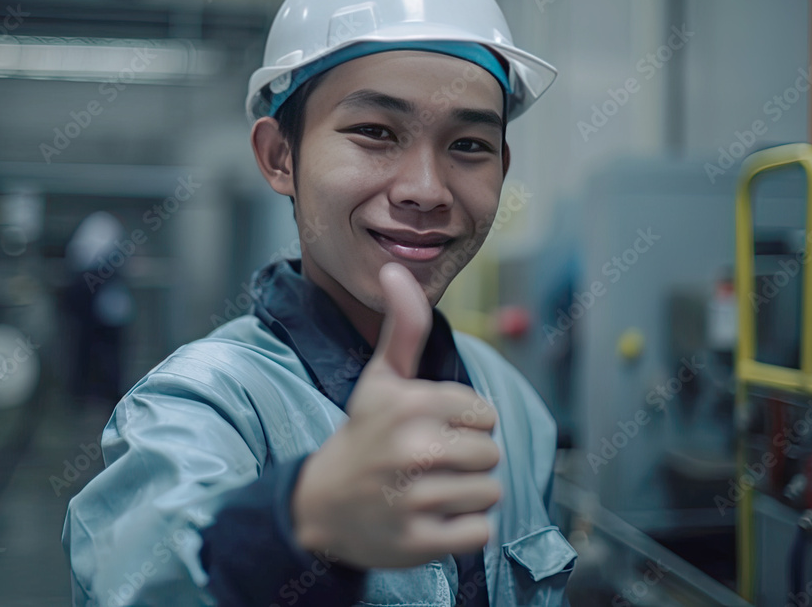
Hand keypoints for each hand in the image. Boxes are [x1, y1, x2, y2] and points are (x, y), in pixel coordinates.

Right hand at [291, 262, 500, 568]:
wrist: (320, 504)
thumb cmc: (361, 436)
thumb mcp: (380, 378)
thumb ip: (403, 326)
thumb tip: (395, 269)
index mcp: (411, 404)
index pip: (485, 413)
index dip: (462, 423)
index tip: (426, 429)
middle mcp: (413, 449)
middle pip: (491, 453)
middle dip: (466, 460)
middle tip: (426, 464)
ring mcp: (414, 498)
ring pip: (489, 493)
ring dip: (465, 496)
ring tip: (427, 490)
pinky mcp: (418, 542)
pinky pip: (480, 532)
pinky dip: (461, 530)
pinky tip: (428, 518)